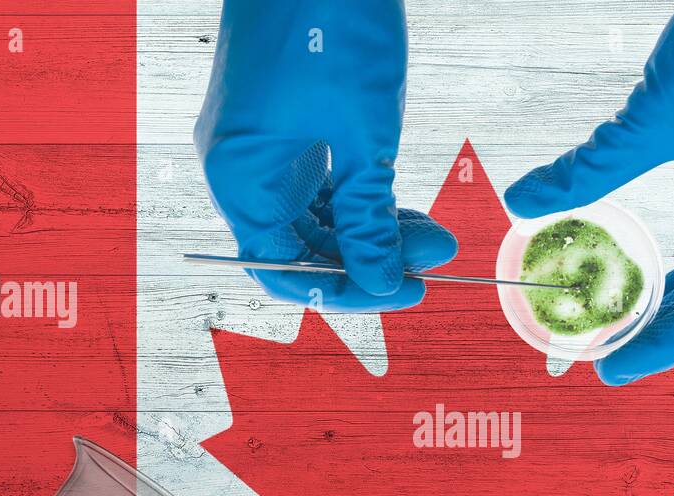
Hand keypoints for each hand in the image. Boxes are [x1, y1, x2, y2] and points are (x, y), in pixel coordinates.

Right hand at [195, 0, 456, 311]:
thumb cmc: (330, 23)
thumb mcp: (363, 137)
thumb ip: (369, 219)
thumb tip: (381, 283)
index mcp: (241, 179)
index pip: (285, 270)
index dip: (346, 292)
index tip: (404, 292)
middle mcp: (239, 167)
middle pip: (302, 246)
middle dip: (370, 257)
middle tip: (435, 259)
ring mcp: (257, 144)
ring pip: (314, 216)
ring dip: (371, 229)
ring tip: (433, 231)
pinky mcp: (279, 123)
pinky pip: (315, 181)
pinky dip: (358, 197)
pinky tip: (402, 204)